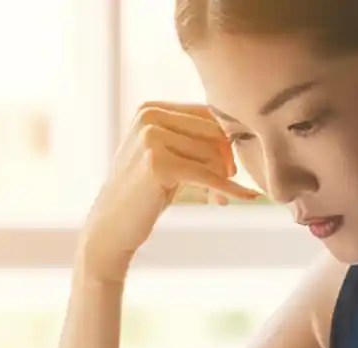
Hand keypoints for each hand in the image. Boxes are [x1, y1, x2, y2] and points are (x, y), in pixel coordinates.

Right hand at [79, 101, 261, 279]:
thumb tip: (242, 133)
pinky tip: (247, 197)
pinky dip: (230, 188)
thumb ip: (192, 138)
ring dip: (222, 179)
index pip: (207, 114)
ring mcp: (151, 138)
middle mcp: (149, 117)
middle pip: (213, 132)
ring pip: (213, 154)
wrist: (110, 228)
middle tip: (226, 184)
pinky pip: (208, 175)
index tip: (231, 166)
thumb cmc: (143, 195)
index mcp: (150, 109)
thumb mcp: (165, 156)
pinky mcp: (158, 164)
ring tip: (214, 198)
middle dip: (226, 160)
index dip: (226, 140)